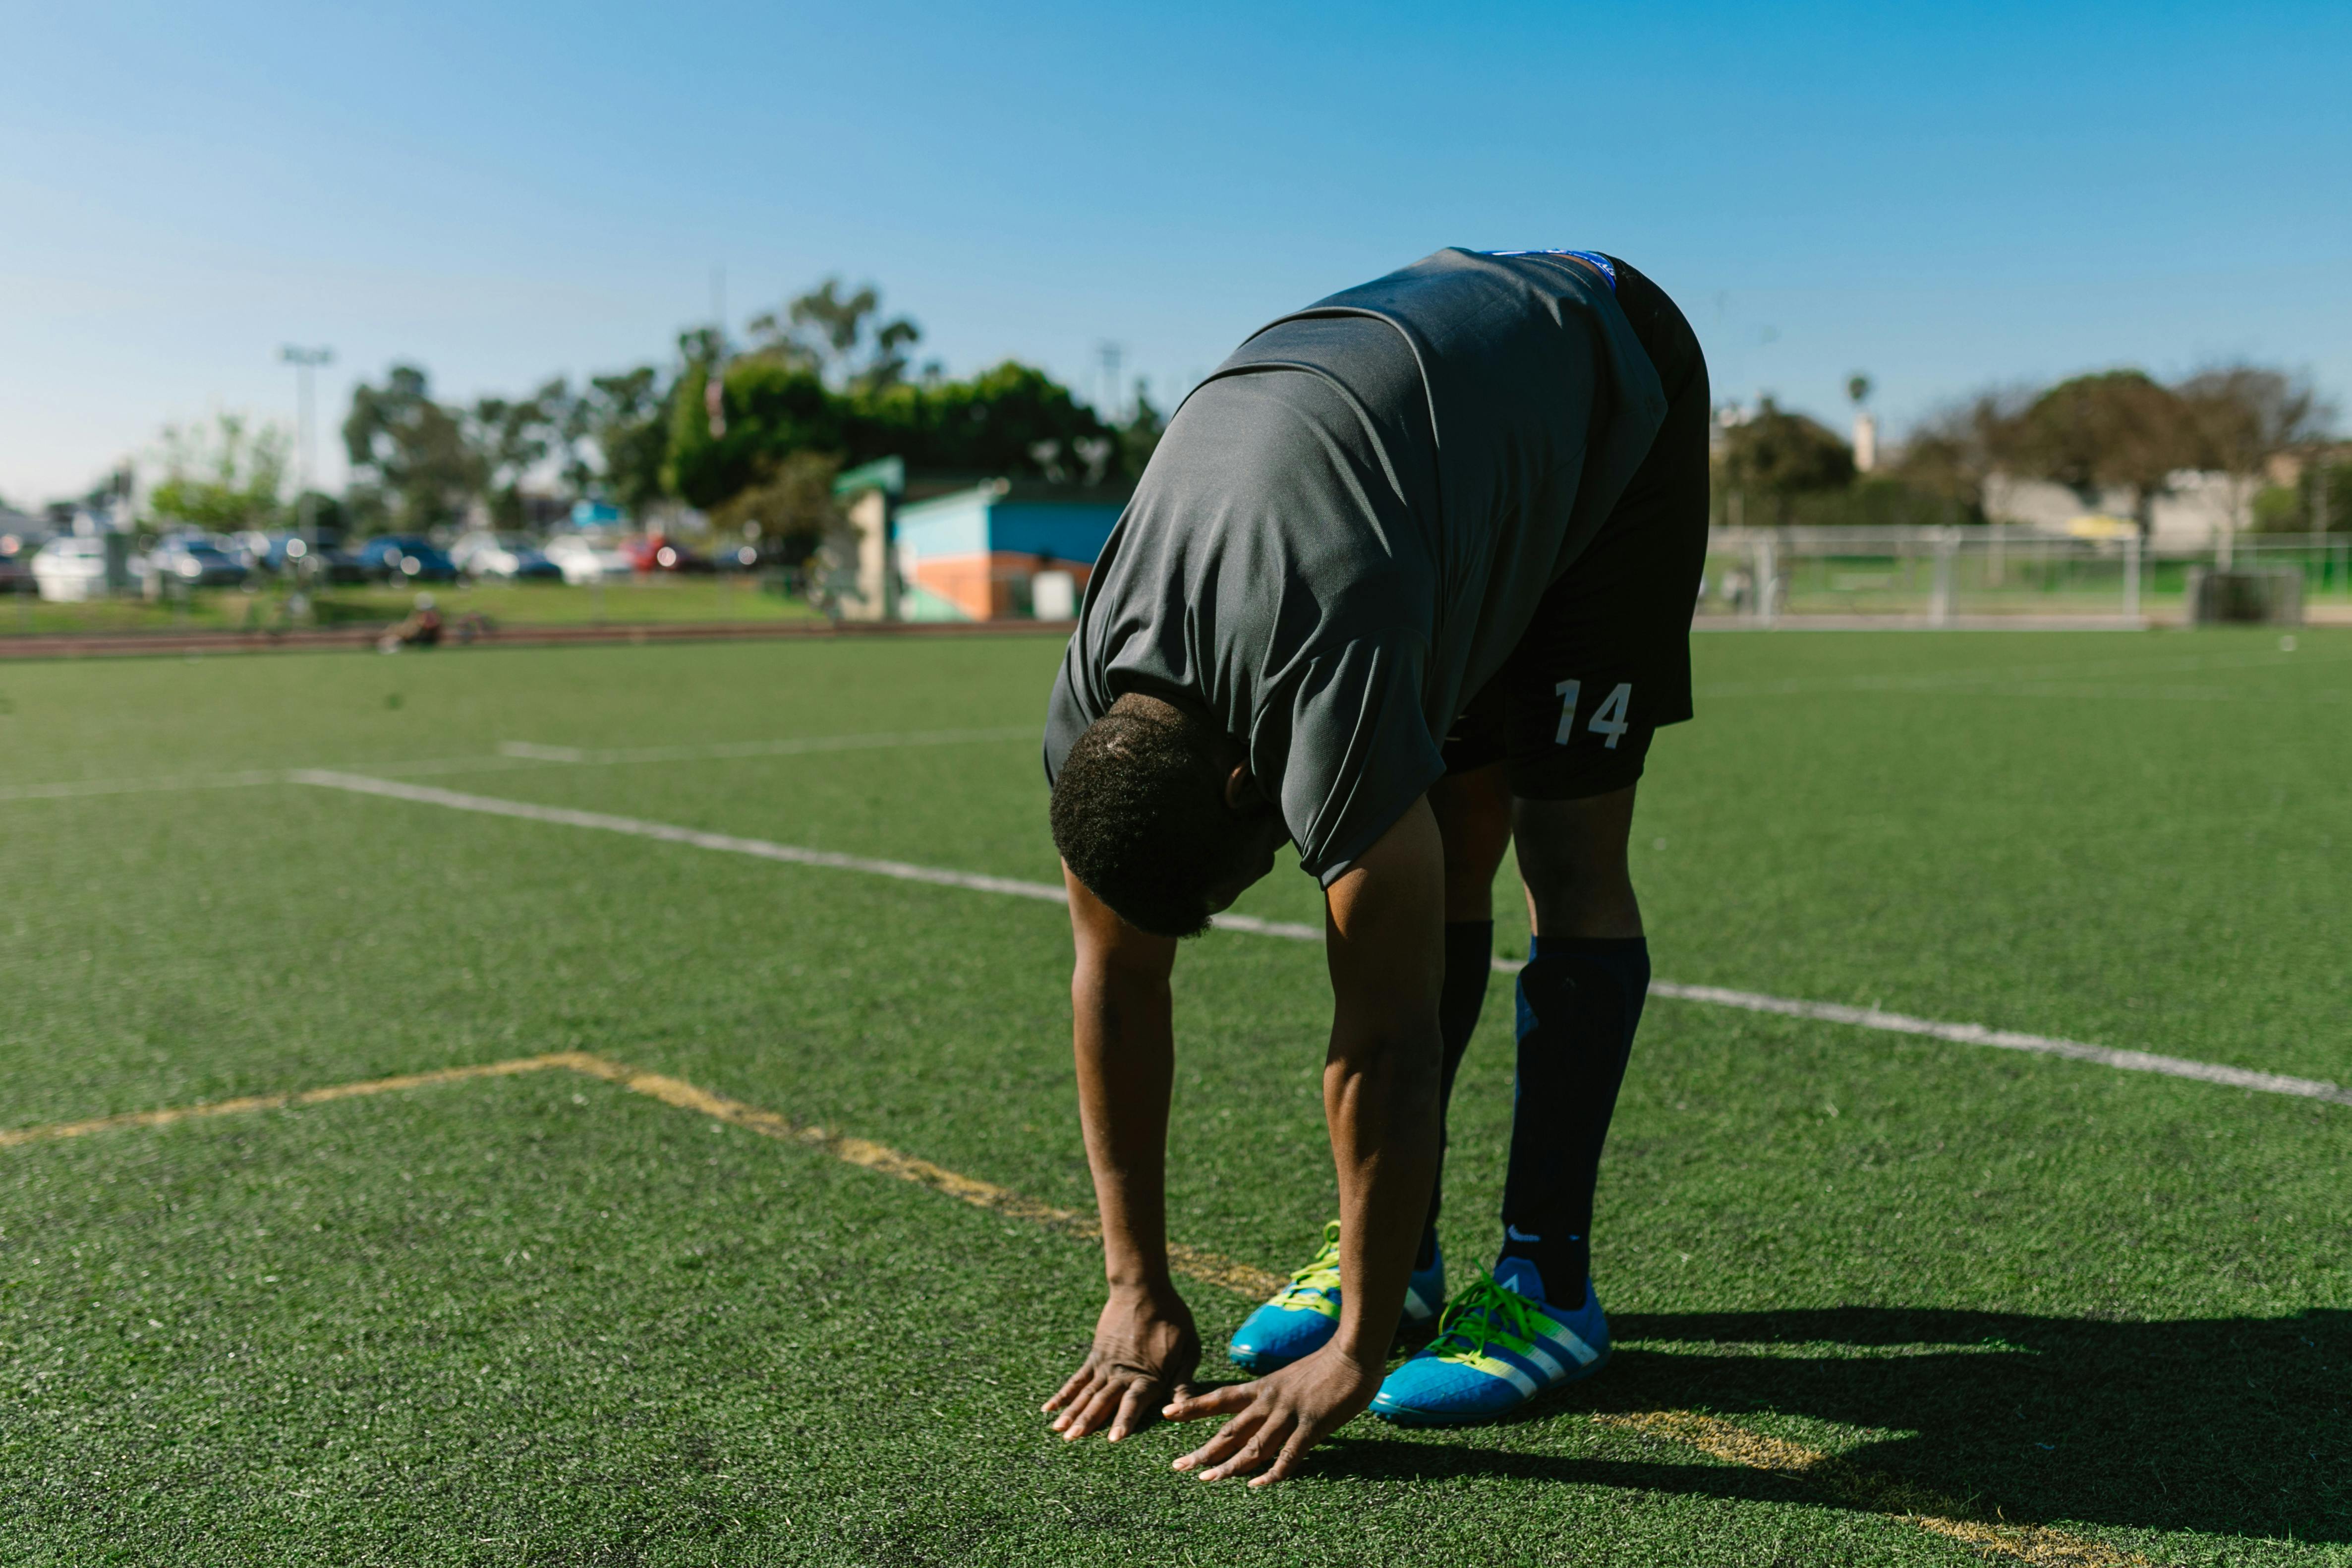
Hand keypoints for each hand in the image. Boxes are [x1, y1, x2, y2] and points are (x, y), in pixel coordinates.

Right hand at [1043, 1285, 1200, 1442]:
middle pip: (1103, 1401)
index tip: (1112, 1440)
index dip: (1124, 1421)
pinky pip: (1076, 1378)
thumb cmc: (1172, 1318)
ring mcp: (1105, 1365)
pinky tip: (1049, 1407)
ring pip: (1086, 1394)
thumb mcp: (1189, 1349)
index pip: (1134, 1403)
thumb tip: (1182, 1410)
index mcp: (1148, 1375)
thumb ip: (1183, 1382)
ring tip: (1059, 1432)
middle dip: (1088, 1422)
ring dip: (1072, 1413)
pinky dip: (1063, 1394)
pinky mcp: (1095, 1356)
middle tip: (1072, 1440)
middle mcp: (1123, 1373)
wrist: (1143, 1288)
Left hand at [1162, 1344, 1383, 1484]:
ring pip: (1252, 1446)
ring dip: (1229, 1466)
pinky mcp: (1312, 1425)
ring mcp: (1289, 1414)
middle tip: (1178, 1466)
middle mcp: (1269, 1401)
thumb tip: (1268, 1416)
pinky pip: (1288, 1455)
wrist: (1353, 1352)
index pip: (1219, 1398)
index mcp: (1262, 1388)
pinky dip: (1272, 1473)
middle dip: (1203, 1450)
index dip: (1192, 1407)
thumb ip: (1277, 1397)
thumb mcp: (1290, 1379)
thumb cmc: (1326, 1365)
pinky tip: (1257, 1485)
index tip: (1166, 1413)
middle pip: (1229, 1430)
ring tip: (1208, 1481)